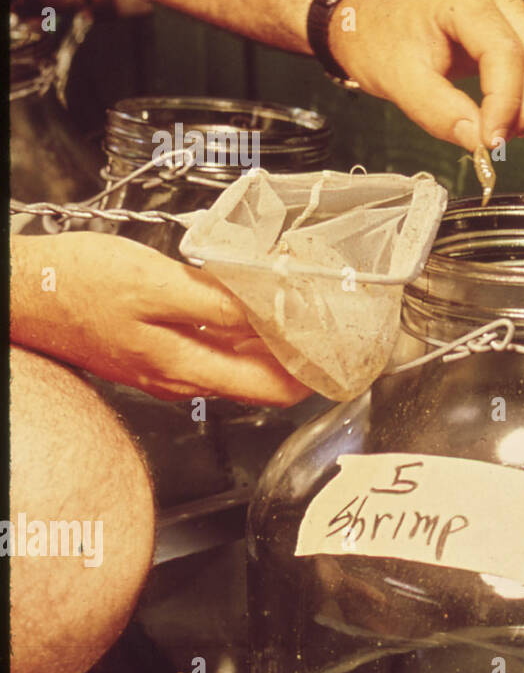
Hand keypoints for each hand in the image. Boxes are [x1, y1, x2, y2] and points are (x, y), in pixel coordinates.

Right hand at [9, 232, 311, 405]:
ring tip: (306, 307)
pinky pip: (217, 349)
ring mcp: (169, 367)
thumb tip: (272, 317)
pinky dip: (244, 332)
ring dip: (275, 341)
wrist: (18, 290)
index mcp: (186, 369)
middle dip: (302, 354)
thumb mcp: (155, 284)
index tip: (343, 340)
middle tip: (335, 322)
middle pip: (265, 381)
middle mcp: (183, 379)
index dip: (313, 366)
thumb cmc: (76, 283)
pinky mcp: (157, 350)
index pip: (274, 388)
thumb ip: (218, 305)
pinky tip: (255, 306)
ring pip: (242, 364)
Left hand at [329, 0, 523, 151]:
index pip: (505, 52)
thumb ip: (438, 112)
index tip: (492, 142)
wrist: (367, 18)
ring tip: (506, 133)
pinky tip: (514, 120)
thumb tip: (480, 142)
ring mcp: (510, 10)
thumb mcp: (397, 79)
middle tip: (499, 143)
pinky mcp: (515, 30)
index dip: (506, 102)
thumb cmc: (377, 38)